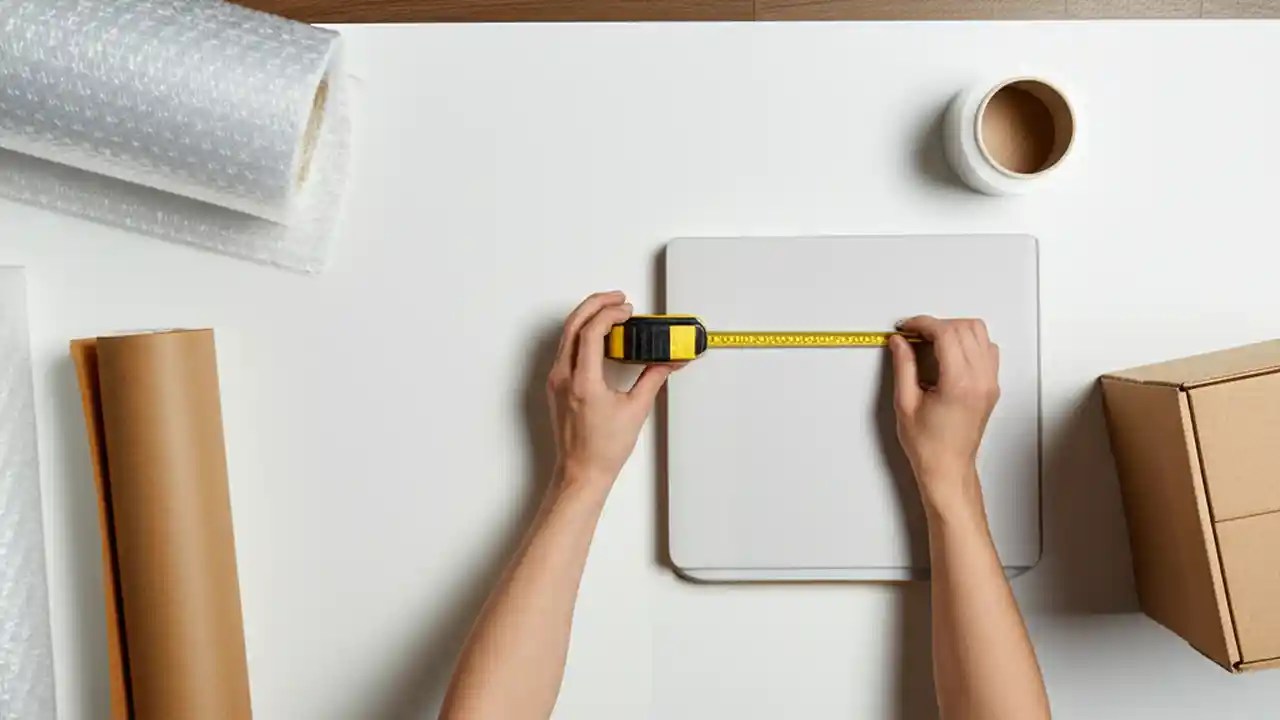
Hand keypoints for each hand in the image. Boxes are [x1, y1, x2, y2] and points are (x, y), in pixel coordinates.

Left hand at [547, 291, 674, 486]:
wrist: (581, 472)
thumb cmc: (603, 449)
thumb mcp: (636, 410)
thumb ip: (653, 378)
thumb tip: (669, 361)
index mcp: (582, 382)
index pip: (591, 331)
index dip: (610, 314)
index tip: (627, 311)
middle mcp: (563, 377)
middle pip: (573, 325)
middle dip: (596, 305)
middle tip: (618, 299)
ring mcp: (556, 381)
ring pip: (566, 335)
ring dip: (587, 318)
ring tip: (610, 312)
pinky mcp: (556, 386)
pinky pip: (566, 349)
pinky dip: (581, 335)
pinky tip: (599, 336)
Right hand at [888, 316, 999, 511]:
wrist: (948, 468)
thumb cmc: (927, 445)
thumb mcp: (905, 403)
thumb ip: (903, 366)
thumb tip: (900, 342)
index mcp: (959, 384)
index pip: (946, 333)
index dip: (923, 323)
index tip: (907, 327)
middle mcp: (980, 380)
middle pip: (965, 328)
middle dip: (937, 324)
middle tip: (915, 334)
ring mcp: (990, 382)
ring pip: (980, 334)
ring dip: (955, 330)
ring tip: (932, 341)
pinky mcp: (992, 386)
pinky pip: (988, 350)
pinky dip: (970, 342)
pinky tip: (950, 353)